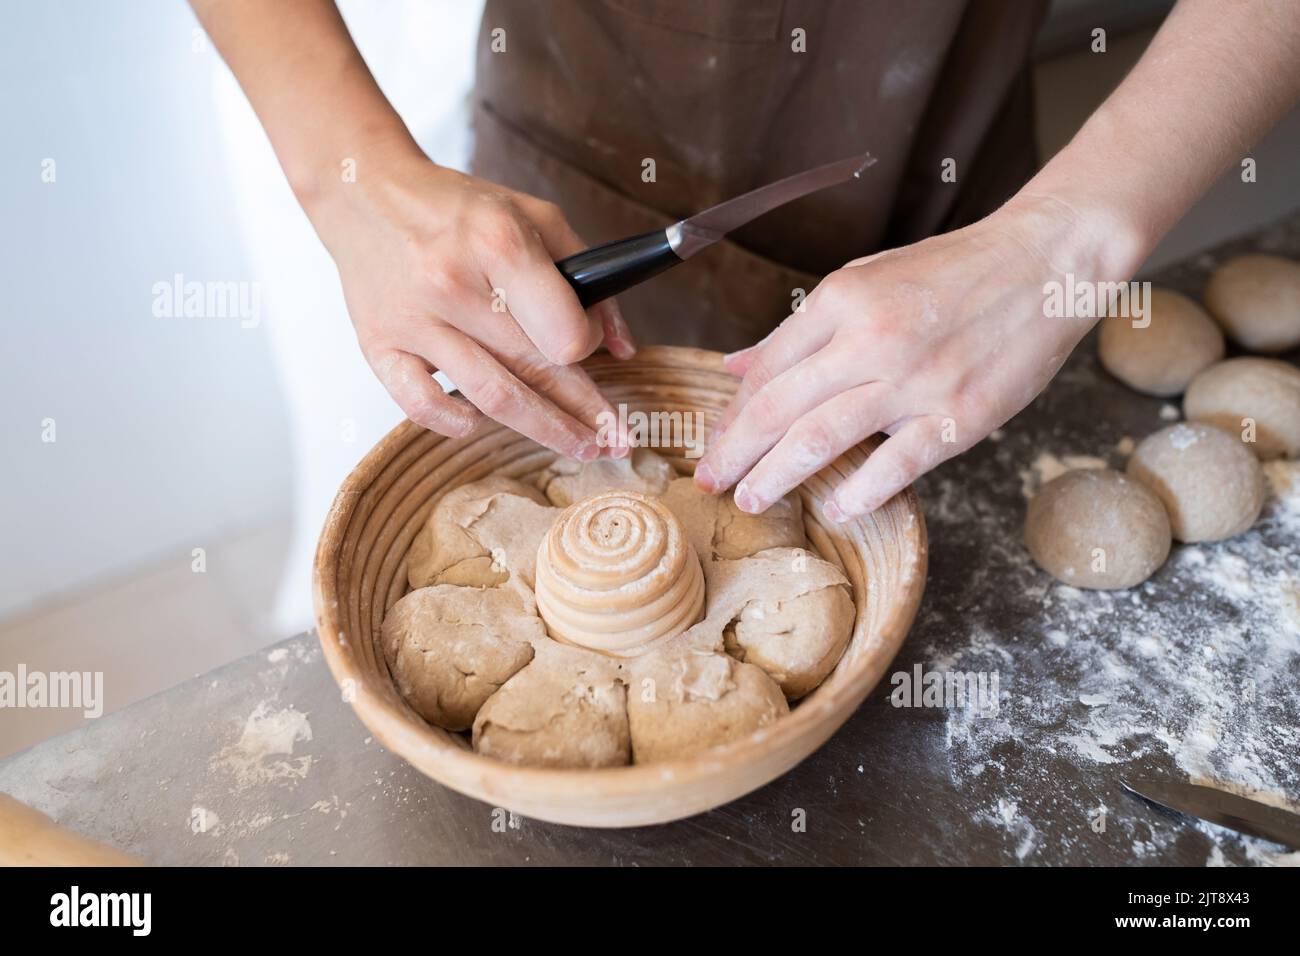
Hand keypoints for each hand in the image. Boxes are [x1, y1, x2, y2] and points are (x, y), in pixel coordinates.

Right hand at [309, 137, 634, 458]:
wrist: (363, 193)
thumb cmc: (456, 210)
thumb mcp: (534, 218)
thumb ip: (587, 276)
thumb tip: (622, 347)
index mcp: (497, 243)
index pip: (562, 330)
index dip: (586, 347)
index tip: (591, 351)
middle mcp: (453, 283)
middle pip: (535, 370)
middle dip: (585, 414)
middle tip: (616, 442)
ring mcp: (413, 321)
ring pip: (490, 397)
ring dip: (544, 431)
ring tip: (581, 447)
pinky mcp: (379, 346)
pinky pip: (421, 405)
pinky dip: (455, 424)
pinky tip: (481, 425)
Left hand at [694, 196, 1129, 520]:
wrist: (1046, 261)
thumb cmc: (952, 273)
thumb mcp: (866, 280)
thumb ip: (800, 329)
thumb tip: (736, 365)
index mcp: (840, 299)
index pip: (765, 369)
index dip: (731, 415)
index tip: (714, 444)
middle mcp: (869, 338)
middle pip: (777, 409)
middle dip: (734, 453)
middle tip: (709, 482)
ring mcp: (914, 380)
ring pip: (819, 439)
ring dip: (774, 477)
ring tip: (750, 500)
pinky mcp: (957, 415)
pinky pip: (893, 467)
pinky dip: (857, 494)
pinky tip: (834, 510)